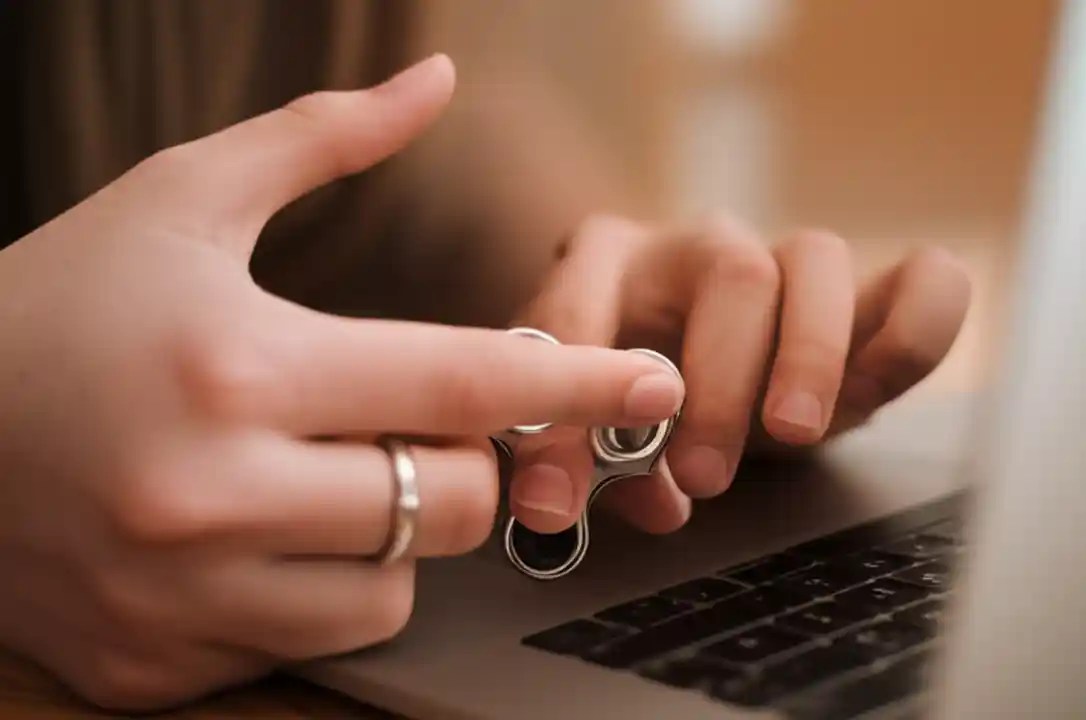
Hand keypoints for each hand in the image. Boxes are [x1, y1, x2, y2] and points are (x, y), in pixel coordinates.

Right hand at [0, 56, 682, 710]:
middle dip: (465, 459)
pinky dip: (318, 586)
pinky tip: (259, 536)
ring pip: (396, 584)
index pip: (463, 381)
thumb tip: (435, 80)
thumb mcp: (179, 198)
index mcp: (238, 363)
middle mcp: (212, 489)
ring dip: (395, 530)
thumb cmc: (58, 302)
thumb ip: (322, 142)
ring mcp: (181, 593)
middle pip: (453, 499)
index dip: (577, 380)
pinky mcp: (156, 663)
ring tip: (318, 474)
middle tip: (409, 421)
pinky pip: (313, 638)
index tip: (656, 383)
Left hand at [508, 214, 969, 534]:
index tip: (571, 491)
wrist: (706, 369)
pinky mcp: (868, 290)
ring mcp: (788, 256)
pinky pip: (923, 278)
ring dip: (810, 355)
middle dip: (720, 383)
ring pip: (818, 258)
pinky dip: (916, 328)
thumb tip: (658, 506)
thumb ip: (612, 470)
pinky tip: (876, 390)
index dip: (576, 401)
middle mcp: (701, 242)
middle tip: (703, 475)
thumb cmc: (641, 400)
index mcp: (609, 261)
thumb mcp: (602, 434)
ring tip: (794, 433)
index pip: (580, 305)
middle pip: (729, 273)